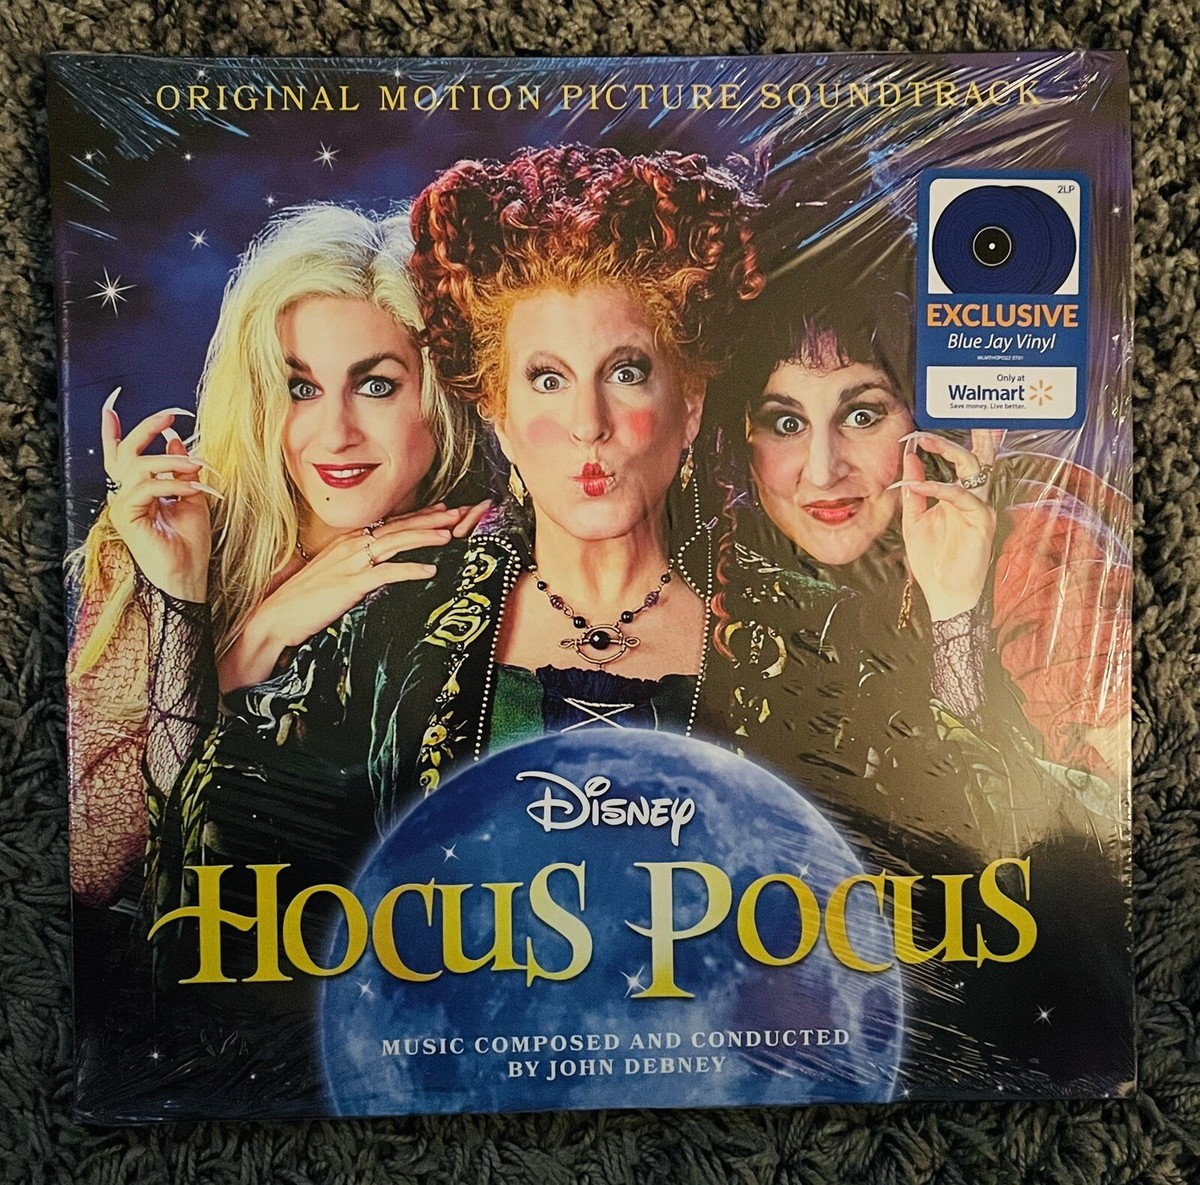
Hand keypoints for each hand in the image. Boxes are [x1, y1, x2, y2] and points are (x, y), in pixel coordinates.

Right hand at [101, 388, 213, 602]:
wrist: (188, 575)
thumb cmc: (190, 543)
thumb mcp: (192, 498)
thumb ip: (182, 471)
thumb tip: (176, 440)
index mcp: (138, 490)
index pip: (119, 456)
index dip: (113, 431)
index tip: (112, 405)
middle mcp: (126, 495)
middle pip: (125, 452)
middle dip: (146, 428)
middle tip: (170, 415)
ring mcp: (123, 506)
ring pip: (138, 466)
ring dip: (173, 461)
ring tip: (200, 466)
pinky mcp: (126, 517)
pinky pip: (146, 488)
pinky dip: (173, 483)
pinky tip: (196, 488)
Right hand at [219, 501, 488, 689]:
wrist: (276, 618)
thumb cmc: (304, 600)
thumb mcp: (335, 575)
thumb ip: (358, 567)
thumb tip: (381, 568)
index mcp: (348, 541)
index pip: (390, 524)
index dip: (419, 516)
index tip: (444, 510)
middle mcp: (351, 545)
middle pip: (399, 527)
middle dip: (432, 519)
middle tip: (460, 514)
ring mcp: (351, 563)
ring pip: (396, 543)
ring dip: (425, 537)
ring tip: (450, 535)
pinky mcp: (351, 584)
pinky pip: (387, 573)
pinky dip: (411, 570)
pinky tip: (431, 570)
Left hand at [893, 430, 999, 621]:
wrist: (944, 594)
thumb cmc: (933, 560)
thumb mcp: (914, 519)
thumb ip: (914, 489)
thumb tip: (910, 459)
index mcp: (959, 497)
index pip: (961, 462)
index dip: (943, 444)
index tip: (917, 434)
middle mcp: (973, 499)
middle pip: (978, 458)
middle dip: (967, 435)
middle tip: (945, 419)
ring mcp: (980, 508)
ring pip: (975, 469)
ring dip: (951, 452)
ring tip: (925, 442)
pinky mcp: (982, 522)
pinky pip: (963, 497)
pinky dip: (939, 488)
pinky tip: (919, 485)